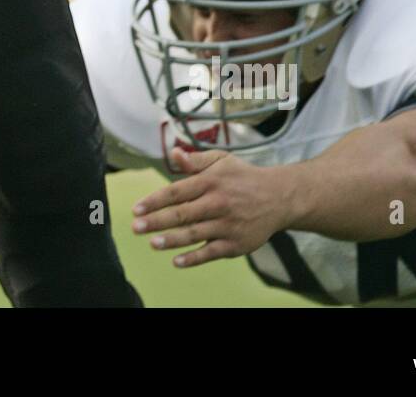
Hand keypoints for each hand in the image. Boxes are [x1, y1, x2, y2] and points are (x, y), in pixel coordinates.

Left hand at [131, 148, 291, 267]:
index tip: (136, 209)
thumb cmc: (243, 177)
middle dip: (157, 222)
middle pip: (182, 214)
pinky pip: (212, 252)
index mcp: (211, 181)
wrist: (280, 197)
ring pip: (195, 234)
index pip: (177, 192)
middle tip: (135, 227)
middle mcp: (218, 203)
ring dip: (172, 240)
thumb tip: (173, 153)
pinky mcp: (236, 244)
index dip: (155, 200)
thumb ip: (195, 160)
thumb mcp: (221, 160)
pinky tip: (176, 261)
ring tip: (152, 243)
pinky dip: (194, 258)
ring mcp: (228, 225)